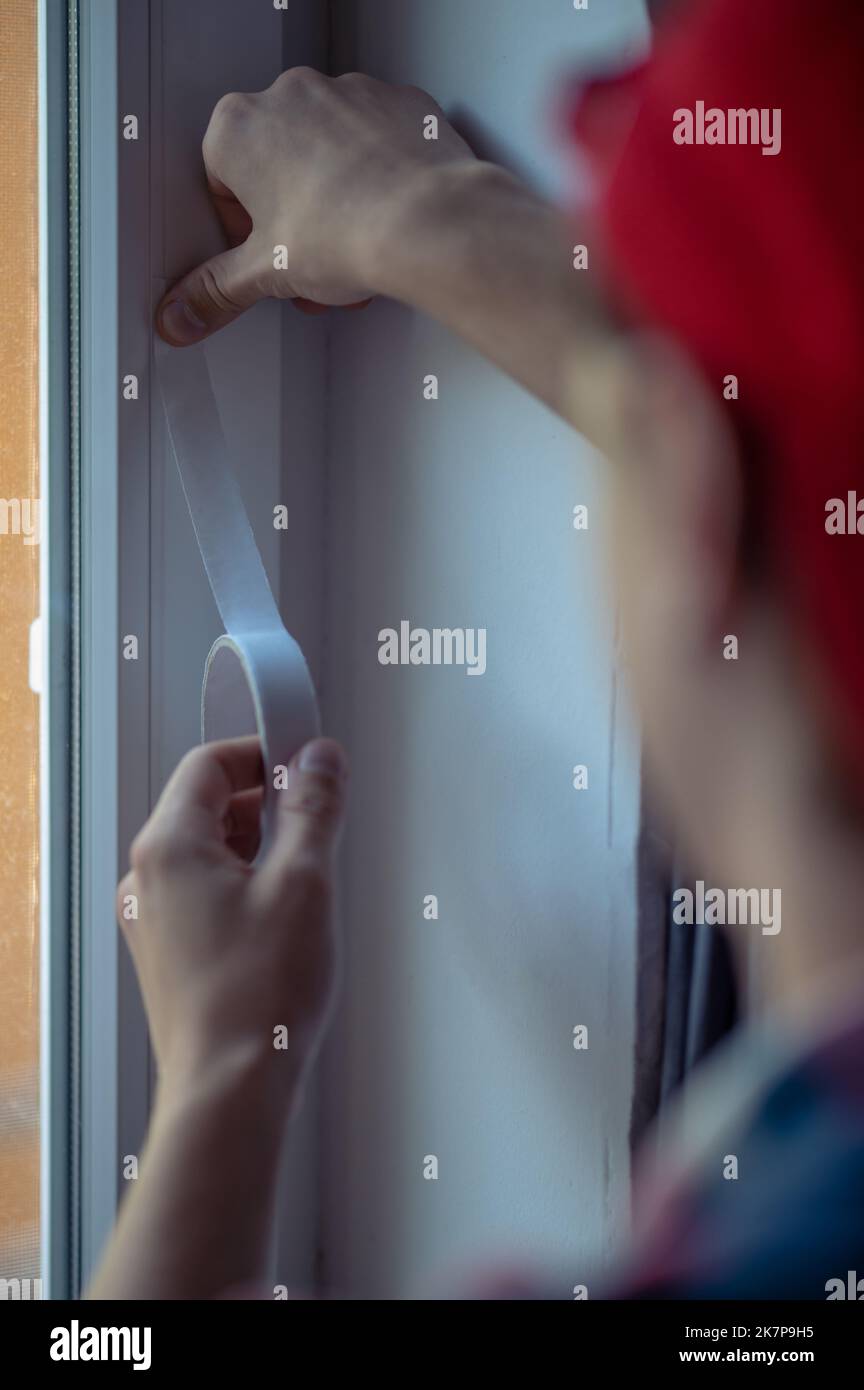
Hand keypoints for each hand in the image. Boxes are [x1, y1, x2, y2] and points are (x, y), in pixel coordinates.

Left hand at [117, 735, 347, 1101]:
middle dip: (267, 804)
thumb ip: (313, 808)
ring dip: (260, 848)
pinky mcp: (168, 954)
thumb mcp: (305, 881)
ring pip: (209, 852)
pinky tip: (284, 920)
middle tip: (318, 821)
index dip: (262, 753)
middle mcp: (148, 880)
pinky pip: (205, 894)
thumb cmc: (258, 997)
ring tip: (307, 881)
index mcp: (168, 847)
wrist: (231, 1090)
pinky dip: (245, 887)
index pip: (210, 763)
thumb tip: (318, 761)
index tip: (306, 763)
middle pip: (207, 806)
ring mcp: (153, 920)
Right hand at [156, 67, 475, 343]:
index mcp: (239, 128)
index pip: (220, 181)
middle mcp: (290, 96)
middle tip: (310, 258)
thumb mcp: (266, 275)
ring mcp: (346, 93)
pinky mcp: (395, 102)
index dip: (243, 229)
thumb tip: (184, 312)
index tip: (264, 253)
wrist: (430, 223)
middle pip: (275, 164)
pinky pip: (376, 138)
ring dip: (334, 197)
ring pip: (327, 151)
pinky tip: (386, 213)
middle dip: (291, 218)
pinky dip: (378, 172)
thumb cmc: (348, 233)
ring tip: (353, 245)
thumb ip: (216, 292)